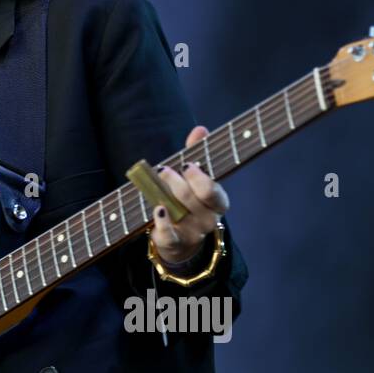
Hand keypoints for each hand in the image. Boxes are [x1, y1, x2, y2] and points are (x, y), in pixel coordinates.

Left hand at [150, 125, 230, 264]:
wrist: (181, 239)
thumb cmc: (188, 201)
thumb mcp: (195, 178)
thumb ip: (198, 153)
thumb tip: (200, 129)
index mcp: (218, 202)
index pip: (213, 192)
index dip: (198, 177)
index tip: (186, 164)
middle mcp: (209, 219)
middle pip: (192, 198)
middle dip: (175, 181)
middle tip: (163, 170)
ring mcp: (192, 232)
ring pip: (179, 213)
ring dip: (164, 195)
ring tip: (155, 182)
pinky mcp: (175, 243)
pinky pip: (169, 234)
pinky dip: (162, 220)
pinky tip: (158, 208)